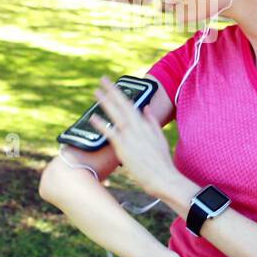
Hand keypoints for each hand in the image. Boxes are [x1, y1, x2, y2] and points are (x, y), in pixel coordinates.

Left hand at [88, 76, 179, 198]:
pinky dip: (101, 124)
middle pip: (121, 104)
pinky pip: (110, 133)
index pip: (130, 103)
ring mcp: (129, 136)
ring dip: (105, 102)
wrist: (163, 176)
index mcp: (145, 124)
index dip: (119, 92)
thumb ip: (151, 121)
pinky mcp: (123, 147)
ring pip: (115, 114)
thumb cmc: (161, 160)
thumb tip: (146, 108)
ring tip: (96, 93)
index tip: (112, 84)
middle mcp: (137, 127)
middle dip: (111, 91)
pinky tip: (93, 117)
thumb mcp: (159, 136)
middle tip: (102, 80)